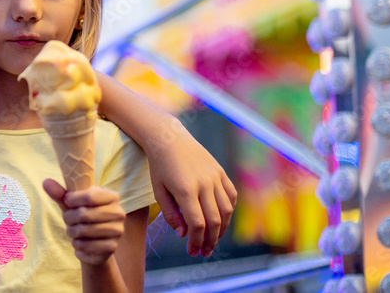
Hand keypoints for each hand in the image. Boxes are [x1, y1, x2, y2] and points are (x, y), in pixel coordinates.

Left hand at [44, 179, 124, 265]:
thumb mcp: (71, 204)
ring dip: (72, 232)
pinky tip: (80, 242)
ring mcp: (117, 231)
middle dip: (69, 218)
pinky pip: (87, 246)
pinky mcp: (112, 247)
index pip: (89, 196)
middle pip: (84, 214)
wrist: (93, 243)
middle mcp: (119, 213)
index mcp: (112, 196)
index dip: (72, 200)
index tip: (67, 202)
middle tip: (68, 220)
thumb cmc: (82, 217)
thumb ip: (60, 193)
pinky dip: (77, 245)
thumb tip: (46, 182)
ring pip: (84, 230)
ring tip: (73, 231)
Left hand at [146, 119, 236, 256]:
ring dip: (222, 229)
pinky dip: (229, 210)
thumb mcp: (158, 190)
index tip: (192, 252)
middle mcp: (204, 184)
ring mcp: (215, 177)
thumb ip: (171, 214)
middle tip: (204, 252)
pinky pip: (231, 195)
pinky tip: (221, 219)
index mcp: (186, 190)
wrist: (169, 137)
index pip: (198, 224)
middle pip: (215, 221)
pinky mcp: (220, 171)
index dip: (197, 242)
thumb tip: (184, 234)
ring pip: (227, 210)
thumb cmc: (159, 165)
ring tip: (213, 239)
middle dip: (210, 241)